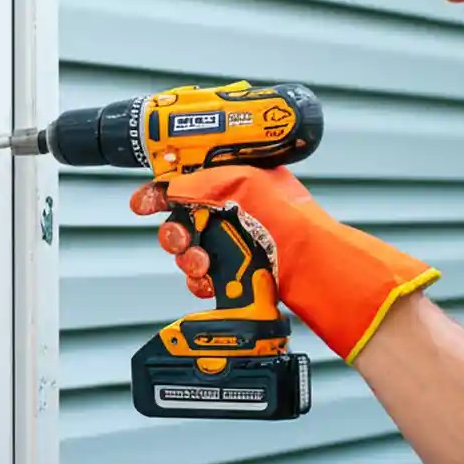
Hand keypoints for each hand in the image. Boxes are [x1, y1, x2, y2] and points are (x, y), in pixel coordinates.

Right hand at [127, 164, 441, 364]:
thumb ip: (203, 181)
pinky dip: (199, 281)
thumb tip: (173, 187)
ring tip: (202, 264)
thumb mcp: (247, 184)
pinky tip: (209, 282)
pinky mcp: (238, 273)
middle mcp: (236, 212)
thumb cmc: (296, 224)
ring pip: (189, 251)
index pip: (188, 181)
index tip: (144, 203)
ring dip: (187, 258)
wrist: (319, 272)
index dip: (161, 191)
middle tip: (181, 240)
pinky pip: (202, 277)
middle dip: (174, 232)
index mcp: (238, 183)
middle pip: (182, 220)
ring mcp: (237, 245)